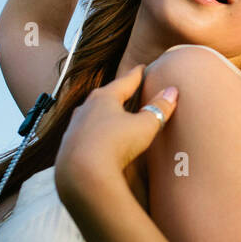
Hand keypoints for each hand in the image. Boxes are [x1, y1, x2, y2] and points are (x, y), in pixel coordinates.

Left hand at [55, 64, 178, 209]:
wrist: (82, 174)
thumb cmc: (115, 144)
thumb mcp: (145, 126)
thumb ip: (158, 109)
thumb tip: (172, 92)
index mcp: (104, 98)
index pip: (124, 81)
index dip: (136, 74)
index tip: (141, 67)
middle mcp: (86, 108)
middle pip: (104, 96)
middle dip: (116, 93)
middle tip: (125, 89)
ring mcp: (74, 127)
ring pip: (90, 115)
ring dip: (102, 114)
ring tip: (111, 116)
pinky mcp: (68, 146)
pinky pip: (84, 134)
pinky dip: (94, 133)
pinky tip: (97, 140)